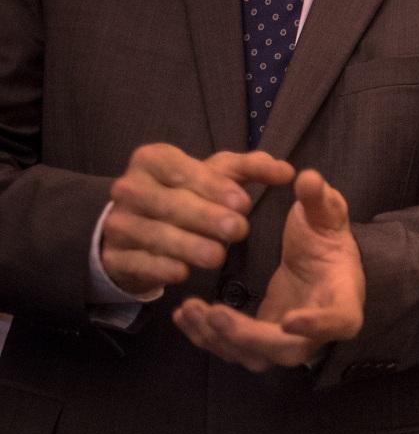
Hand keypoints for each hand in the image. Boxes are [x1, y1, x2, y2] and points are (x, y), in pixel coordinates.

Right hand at [101, 145, 293, 291]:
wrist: (138, 227)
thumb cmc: (186, 193)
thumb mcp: (216, 175)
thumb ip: (251, 169)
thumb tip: (288, 171)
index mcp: (154, 160)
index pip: (184, 171)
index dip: (213, 187)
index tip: (243, 202)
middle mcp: (130, 188)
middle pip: (170, 203)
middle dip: (205, 217)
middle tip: (238, 230)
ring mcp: (118, 223)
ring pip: (155, 234)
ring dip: (187, 246)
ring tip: (217, 256)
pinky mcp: (114, 256)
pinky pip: (139, 262)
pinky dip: (160, 268)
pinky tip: (182, 272)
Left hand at [173, 169, 364, 371]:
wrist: (322, 264)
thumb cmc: (328, 241)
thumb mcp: (327, 216)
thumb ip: (319, 200)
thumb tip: (307, 178)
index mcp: (343, 300)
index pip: (338, 321)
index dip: (317, 325)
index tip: (290, 319)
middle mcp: (316, 332)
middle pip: (287, 350)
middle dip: (248, 336)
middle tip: (215, 312)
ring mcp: (286, 341)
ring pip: (254, 356)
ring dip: (218, 338)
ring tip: (189, 308)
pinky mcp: (260, 339)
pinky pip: (233, 348)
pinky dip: (206, 336)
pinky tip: (183, 313)